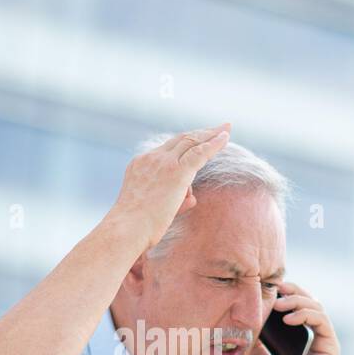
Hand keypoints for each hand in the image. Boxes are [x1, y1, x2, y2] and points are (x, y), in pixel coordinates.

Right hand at [109, 123, 230, 250]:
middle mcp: (151, 158)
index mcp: (140, 163)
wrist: (127, 228)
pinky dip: (214, 144)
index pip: (168, 149)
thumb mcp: (151, 207)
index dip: (185, 142)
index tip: (197, 138)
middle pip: (181, 139)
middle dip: (201, 132)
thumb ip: (174, 200)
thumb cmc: (136, 226)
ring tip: (226, 128)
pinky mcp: (177, 172)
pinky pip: (200, 153)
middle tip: (219, 126)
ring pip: (191, 142)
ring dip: (210, 134)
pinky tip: (225, 136)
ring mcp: (164, 163)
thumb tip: (192, 198)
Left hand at [246, 281, 339, 354]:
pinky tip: (290, 318)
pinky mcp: (330, 346)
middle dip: (293, 290)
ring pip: (316, 307)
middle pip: (308, 302)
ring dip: (297, 300)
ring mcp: (323, 341)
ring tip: (280, 304)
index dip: (285, 295)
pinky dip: (306, 314)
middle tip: (276, 286)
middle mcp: (314, 337)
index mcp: (300, 340)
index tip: (269, 288)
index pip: (296, 308)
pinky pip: (321, 321)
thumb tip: (242, 331)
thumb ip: (257, 348)